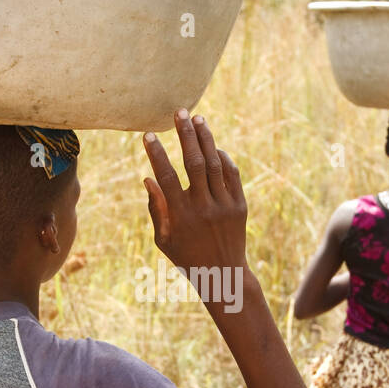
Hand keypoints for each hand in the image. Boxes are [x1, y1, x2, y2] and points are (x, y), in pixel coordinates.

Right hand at [141, 110, 248, 275]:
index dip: (156, 154)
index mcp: (181, 216)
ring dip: (206, 139)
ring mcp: (224, 206)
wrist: (224, 275)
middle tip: (179, 112)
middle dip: (185, 135)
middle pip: (194, 162)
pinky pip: (231, 175)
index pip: (166, 177)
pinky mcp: (240, 206)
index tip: (148, 135)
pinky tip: (214, 147)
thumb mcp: (163, 239)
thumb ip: (156, 208)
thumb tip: (148, 179)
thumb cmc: (187, 257)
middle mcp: (203, 208)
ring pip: (215, 164)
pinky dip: (223, 158)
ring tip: (197, 119)